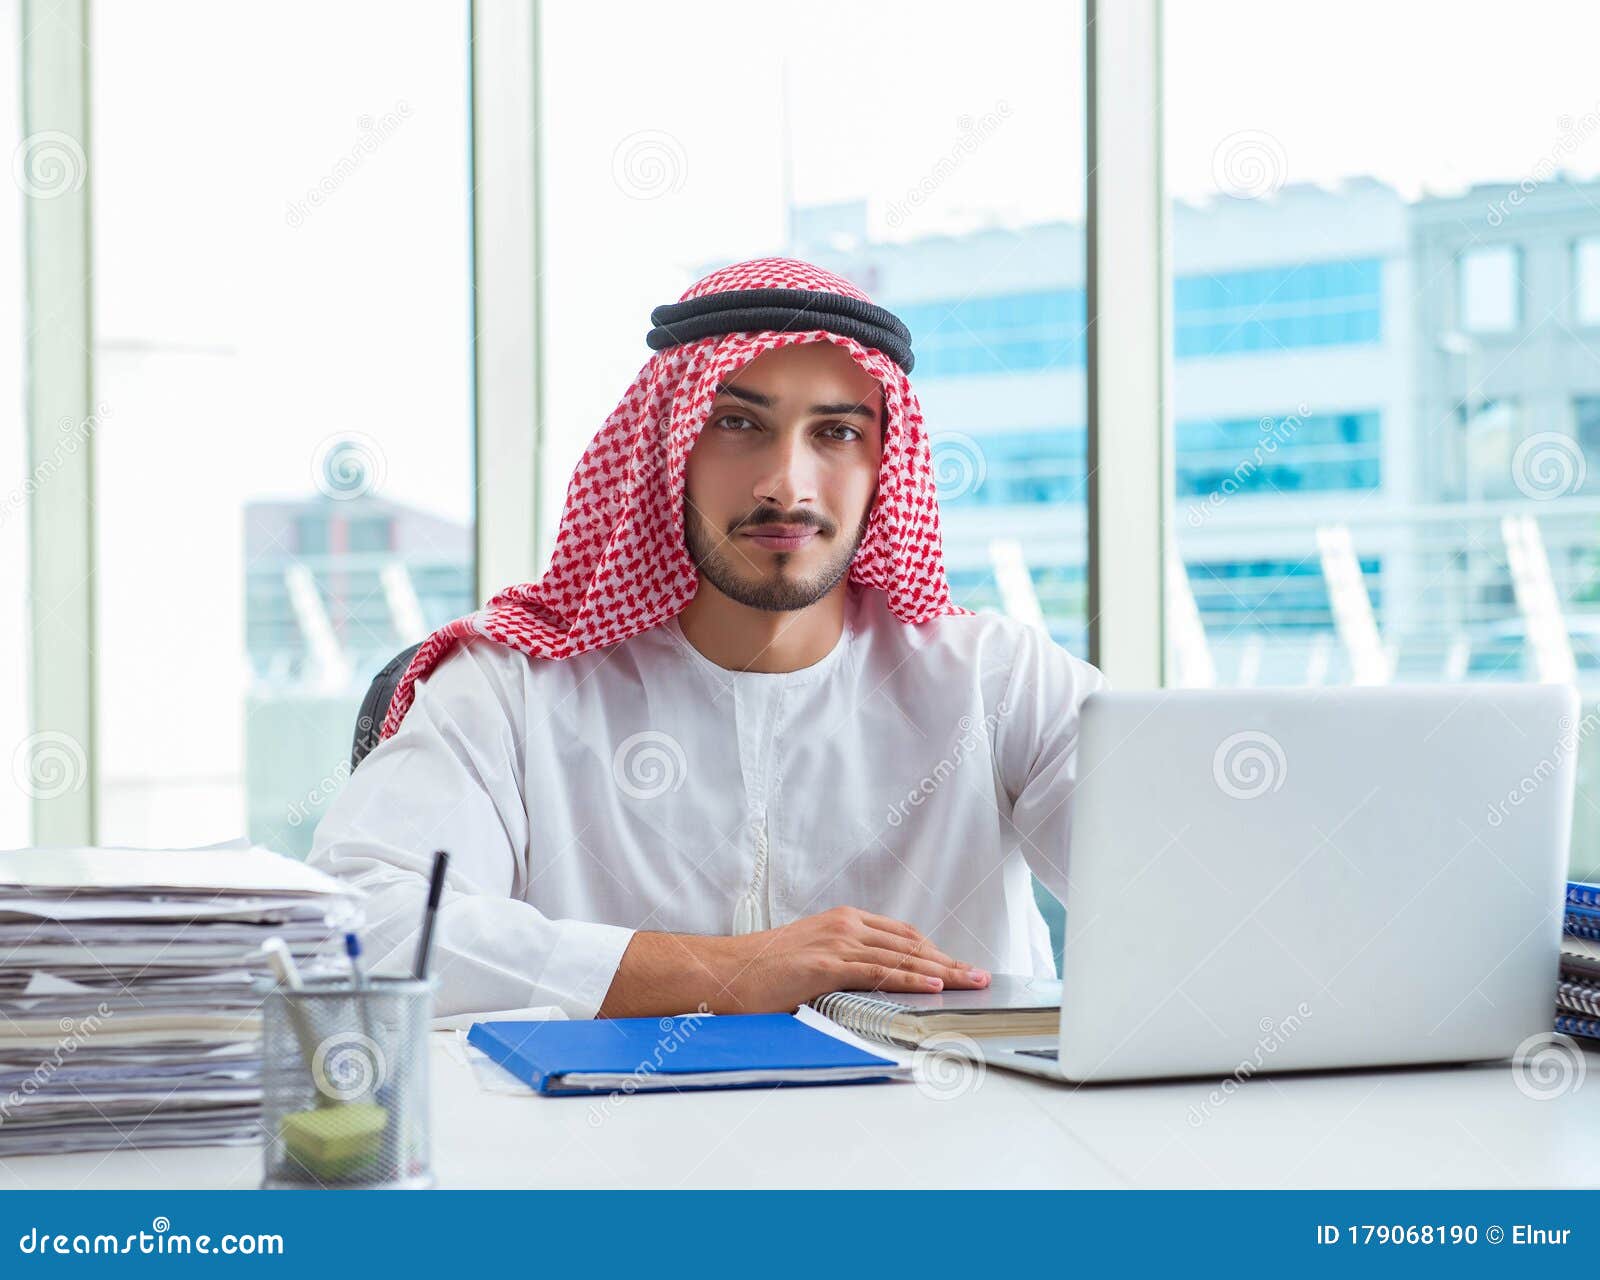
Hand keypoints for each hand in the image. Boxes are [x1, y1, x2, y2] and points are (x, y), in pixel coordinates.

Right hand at [720, 905, 991, 1012]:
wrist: (723, 972)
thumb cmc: (761, 972)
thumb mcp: (812, 960)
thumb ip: (845, 966)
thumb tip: (876, 988)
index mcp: (843, 921)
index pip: (903, 935)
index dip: (936, 952)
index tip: (960, 967)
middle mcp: (845, 925)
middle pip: (912, 943)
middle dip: (950, 961)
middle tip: (981, 977)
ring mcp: (837, 942)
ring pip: (903, 955)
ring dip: (943, 972)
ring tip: (971, 983)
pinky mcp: (826, 964)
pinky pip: (879, 971)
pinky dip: (911, 978)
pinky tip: (934, 986)